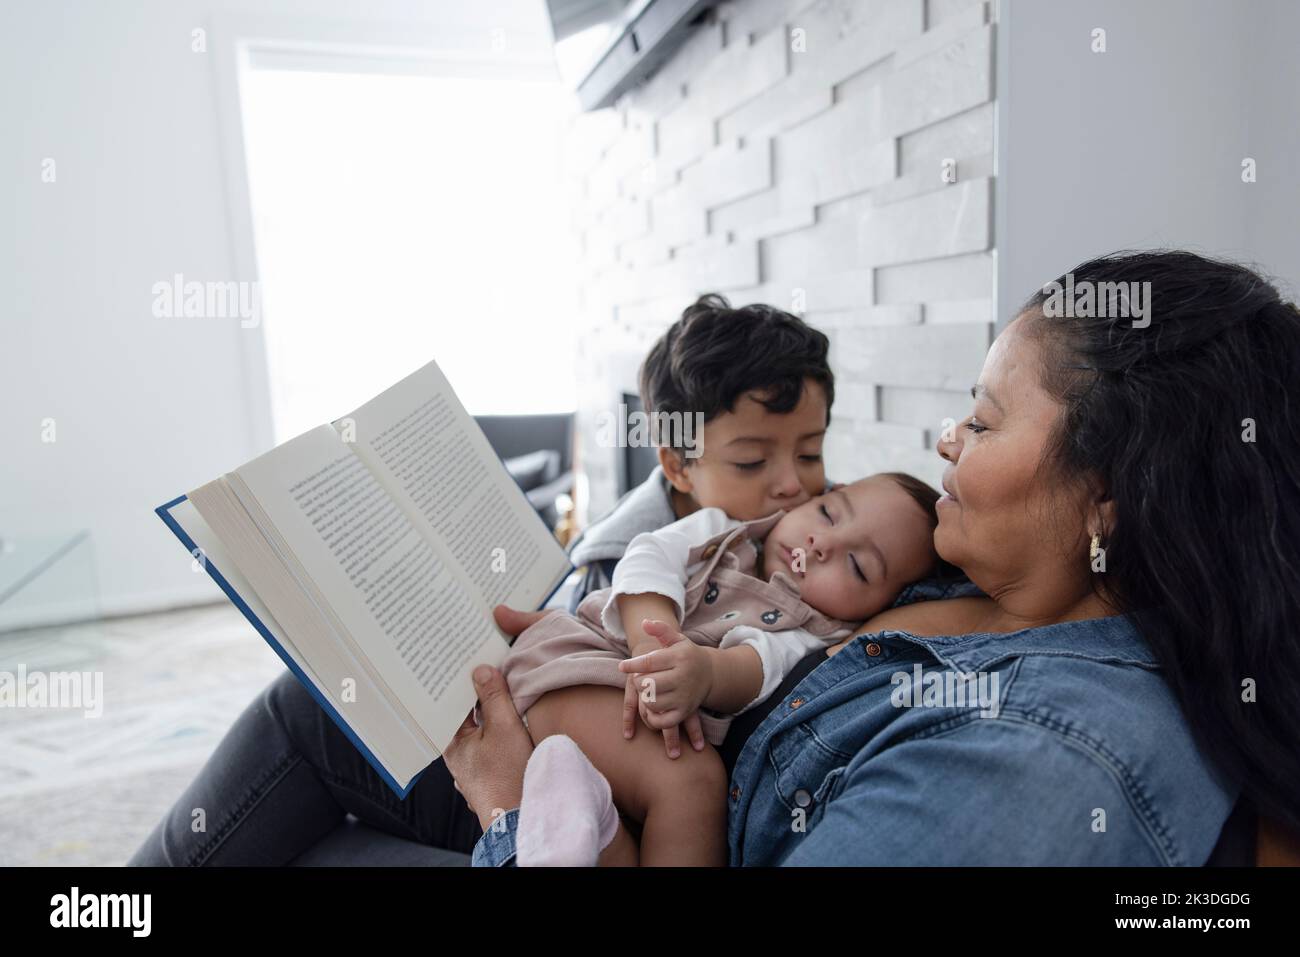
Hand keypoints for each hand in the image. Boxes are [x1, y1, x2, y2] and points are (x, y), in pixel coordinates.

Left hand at [442, 605, 545, 831]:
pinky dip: (494, 723)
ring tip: (498, 682)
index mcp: (451, 741)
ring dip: (486, 706)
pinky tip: (507, 713)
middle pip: (464, 712)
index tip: (469, 657)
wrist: (522, 817)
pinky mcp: (488, 772)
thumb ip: (493, 697)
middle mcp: (456, 753)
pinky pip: (488, 739)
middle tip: (483, 661)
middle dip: (474, 690)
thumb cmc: (509, 776)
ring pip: (476, 726)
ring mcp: (471, 764)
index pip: (452, 701)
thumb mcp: (505, 728)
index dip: (461, 678)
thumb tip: (481, 670)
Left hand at [619, 619, 709, 757]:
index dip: (632, 665)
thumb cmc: (687, 655)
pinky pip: (661, 722)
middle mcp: (683, 677)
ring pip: (651, 702)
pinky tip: (652, 707)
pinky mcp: (684, 712)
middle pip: (647, 683)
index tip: (622, 667)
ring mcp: (685, 697)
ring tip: (647, 691)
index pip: (649, 662)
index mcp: (679, 657)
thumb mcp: (677, 639)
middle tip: (641, 679)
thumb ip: (661, 629)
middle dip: (638, 681)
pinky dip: (652, 717)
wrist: (711, 674)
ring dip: (644, 697)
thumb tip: (644, 622)